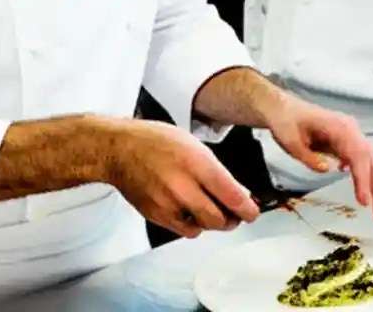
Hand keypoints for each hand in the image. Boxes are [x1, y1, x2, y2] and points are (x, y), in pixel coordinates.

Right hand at [104, 120, 260, 238]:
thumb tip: (236, 192)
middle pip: (219, 220)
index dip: (248, 210)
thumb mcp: (194, 145)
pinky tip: (190, 210)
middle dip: (232, 220)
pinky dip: (193, 224)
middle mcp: (183, 186)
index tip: (252, 212)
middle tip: (234, 214)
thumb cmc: (156, 142)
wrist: (120, 150)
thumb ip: (216, 170)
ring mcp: (168, 204)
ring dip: (211, 222)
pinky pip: (185, 230)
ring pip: (203, 228)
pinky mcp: (157, 215)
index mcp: (197, 163)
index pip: (232, 196)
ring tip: (209, 208)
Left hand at [265, 98, 372, 221]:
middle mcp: (351, 130)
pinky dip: (368, 180)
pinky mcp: (348, 143)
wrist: (282, 110)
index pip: (358, 154)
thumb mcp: (290, 141)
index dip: (363, 178)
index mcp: (339, 127)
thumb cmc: (285, 123)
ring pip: (372, 163)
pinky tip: (366, 197)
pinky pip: (363, 162)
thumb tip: (327, 169)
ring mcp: (351, 136)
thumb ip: (309, 157)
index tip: (365, 201)